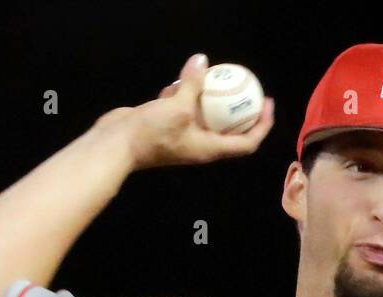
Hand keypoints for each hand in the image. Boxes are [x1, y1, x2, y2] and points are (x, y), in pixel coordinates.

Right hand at [93, 53, 274, 170]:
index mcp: (209, 149)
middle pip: (230, 129)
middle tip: (248, 88)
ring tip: (214, 79)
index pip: (247, 142)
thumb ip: (192, 85)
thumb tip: (201, 61)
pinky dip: (183, 96)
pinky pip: (182, 110)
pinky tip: (178, 80)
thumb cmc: (150, 133)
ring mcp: (182, 136)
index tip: (267, 104)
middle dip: (240, 110)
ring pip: (204, 117)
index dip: (262, 125)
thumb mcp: (176, 107)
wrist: (115, 145)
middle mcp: (199, 145)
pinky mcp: (166, 127)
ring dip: (208, 99)